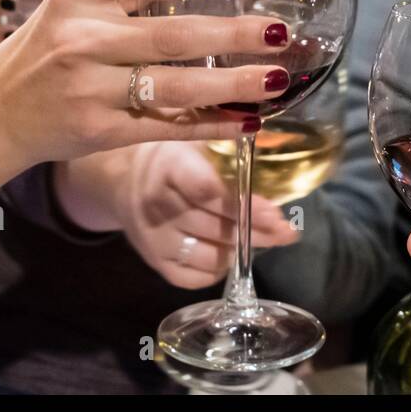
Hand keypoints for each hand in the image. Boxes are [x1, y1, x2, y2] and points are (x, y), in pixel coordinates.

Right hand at [0, 0, 293, 166]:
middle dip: (233, 33)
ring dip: (233, 84)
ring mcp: (90, 88)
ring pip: (176, 86)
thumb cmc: (47, 48)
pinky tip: (248, 122)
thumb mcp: (75, 4)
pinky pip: (166, 128)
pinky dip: (210, 125)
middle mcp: (82, 39)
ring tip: (277, 78)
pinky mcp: (99, 131)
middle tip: (280, 30)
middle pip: (172, 34)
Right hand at [110, 141, 298, 289]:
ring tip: (267, 240)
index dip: (245, 204)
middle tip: (286, 230)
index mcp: (168, 167)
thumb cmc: (172, 156)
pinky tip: (231, 253)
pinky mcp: (153, 261)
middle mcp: (156, 206)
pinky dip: (218, 269)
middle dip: (256, 230)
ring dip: (242, 251)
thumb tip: (262, 133)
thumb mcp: (195, 137)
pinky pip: (194, 277)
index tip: (275, 211)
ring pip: (208, 255)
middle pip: (214, 226)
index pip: (206, 190)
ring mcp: (153, 238)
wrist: (125, 180)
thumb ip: (226, 140)